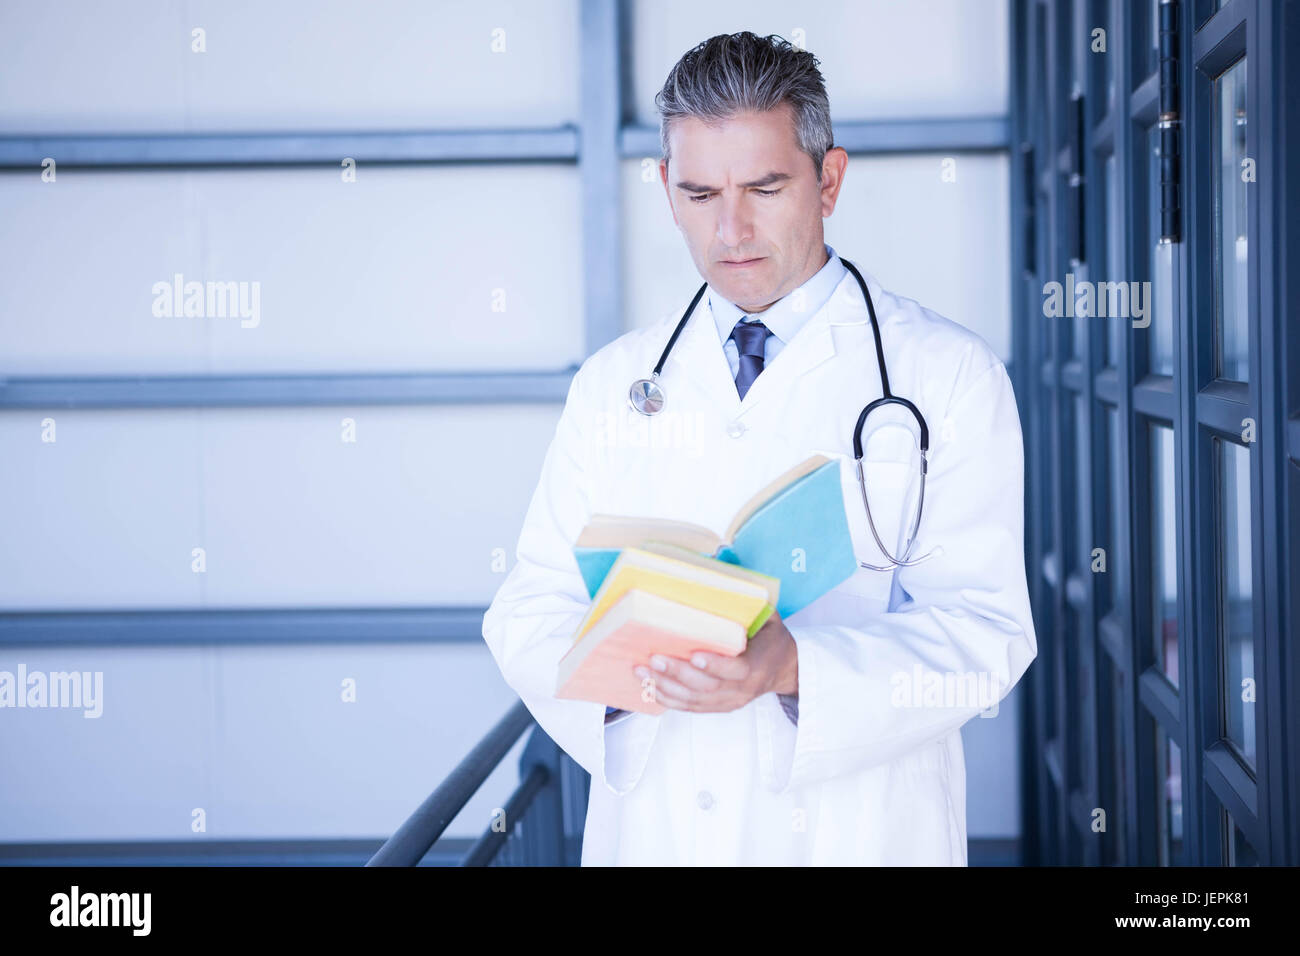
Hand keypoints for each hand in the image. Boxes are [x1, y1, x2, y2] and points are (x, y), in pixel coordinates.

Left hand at [633, 610, 798, 713]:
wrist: (784, 669)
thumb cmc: (771, 638)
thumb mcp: (768, 618)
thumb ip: (747, 605)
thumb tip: (718, 578)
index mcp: (757, 666)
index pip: (736, 670)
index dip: (715, 665)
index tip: (695, 656)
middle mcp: (742, 689)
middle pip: (707, 686)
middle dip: (678, 673)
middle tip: (655, 658)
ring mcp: (728, 701)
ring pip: (694, 699)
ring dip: (665, 686)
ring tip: (642, 669)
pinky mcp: (717, 706)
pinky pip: (689, 707)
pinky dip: (667, 699)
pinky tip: (649, 686)